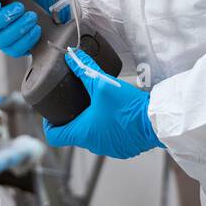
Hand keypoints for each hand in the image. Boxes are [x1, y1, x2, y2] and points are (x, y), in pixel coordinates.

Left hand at [42, 48, 164, 158]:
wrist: (156, 122)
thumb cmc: (127, 107)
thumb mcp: (103, 84)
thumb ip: (85, 69)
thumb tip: (72, 55)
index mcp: (83, 133)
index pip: (54, 136)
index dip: (49, 123)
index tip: (53, 113)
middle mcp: (93, 145)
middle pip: (74, 133)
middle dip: (74, 118)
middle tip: (76, 102)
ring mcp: (109, 149)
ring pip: (93, 136)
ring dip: (93, 123)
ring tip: (97, 105)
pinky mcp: (123, 149)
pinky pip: (109, 139)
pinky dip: (109, 128)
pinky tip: (115, 115)